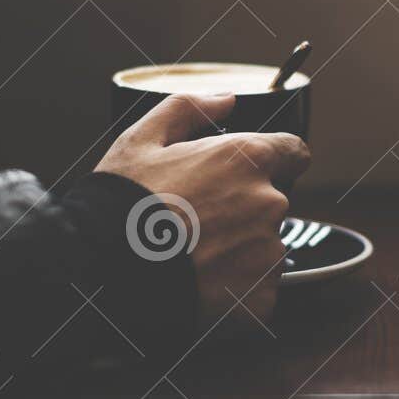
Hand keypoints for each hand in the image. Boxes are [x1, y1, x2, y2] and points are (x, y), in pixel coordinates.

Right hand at [96, 92, 310, 320]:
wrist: (105, 271)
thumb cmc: (121, 203)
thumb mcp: (142, 139)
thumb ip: (188, 109)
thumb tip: (225, 100)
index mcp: (246, 159)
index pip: (294, 152)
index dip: (276, 160)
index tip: (252, 174)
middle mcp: (268, 203)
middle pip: (271, 203)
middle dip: (242, 209)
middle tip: (197, 222)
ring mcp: (268, 253)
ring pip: (265, 248)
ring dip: (240, 250)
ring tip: (194, 256)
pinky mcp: (261, 297)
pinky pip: (258, 289)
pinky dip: (236, 288)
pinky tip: (200, 284)